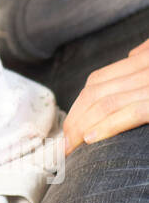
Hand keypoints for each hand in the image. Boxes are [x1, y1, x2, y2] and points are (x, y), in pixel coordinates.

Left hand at [62, 35, 148, 155]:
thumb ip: (147, 57)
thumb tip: (133, 55)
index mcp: (144, 60)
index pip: (98, 80)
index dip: (78, 104)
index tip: (68, 124)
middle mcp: (145, 69)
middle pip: (95, 92)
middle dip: (74, 118)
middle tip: (63, 143)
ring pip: (106, 102)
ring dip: (82, 126)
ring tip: (69, 147)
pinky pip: (131, 113)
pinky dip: (108, 126)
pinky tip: (90, 139)